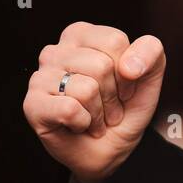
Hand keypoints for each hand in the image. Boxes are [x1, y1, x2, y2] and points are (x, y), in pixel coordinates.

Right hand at [22, 22, 164, 182]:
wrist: (113, 148)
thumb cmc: (126, 106)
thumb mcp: (149, 74)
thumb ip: (150, 51)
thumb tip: (128, 65)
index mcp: (82, 34)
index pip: (114, 41)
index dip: (129, 71)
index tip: (124, 85)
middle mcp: (56, 51)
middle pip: (101, 66)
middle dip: (113, 94)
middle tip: (108, 105)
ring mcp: (40, 77)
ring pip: (87, 89)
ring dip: (100, 112)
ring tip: (94, 116)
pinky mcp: (33, 104)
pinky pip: (69, 109)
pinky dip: (83, 122)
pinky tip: (78, 124)